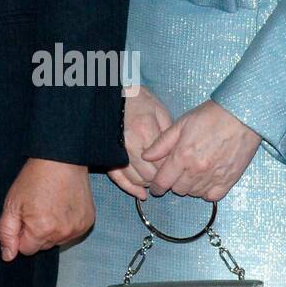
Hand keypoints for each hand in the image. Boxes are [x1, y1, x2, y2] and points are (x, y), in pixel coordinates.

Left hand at [0, 158, 94, 260]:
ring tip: (50, 205)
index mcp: (41, 230)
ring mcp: (77, 229)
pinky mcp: (88, 222)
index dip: (22, 232)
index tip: (24, 214)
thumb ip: (7, 233)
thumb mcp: (12, 203)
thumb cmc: (34, 178)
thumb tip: (8, 256)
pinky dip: (66, 223)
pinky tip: (62, 205)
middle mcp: (62, 234)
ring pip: (58, 240)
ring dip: (52, 229)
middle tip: (36, 207)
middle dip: (36, 232)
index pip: (26, 249)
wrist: (61, 159)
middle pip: (43, 246)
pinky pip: (72, 232)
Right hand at [107, 85, 172, 199]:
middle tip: (169, 178)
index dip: (172, 169)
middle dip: (161, 179)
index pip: (164, 162)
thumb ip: (167, 135)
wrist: (113, 93)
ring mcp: (116, 150)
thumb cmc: (138, 100)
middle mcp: (130, 144)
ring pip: (136, 178)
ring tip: (155, 181)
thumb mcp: (159, 111)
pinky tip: (140, 193)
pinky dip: (130, 188)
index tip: (178, 170)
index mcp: (145, 131)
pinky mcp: (107, 155)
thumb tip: (174, 156)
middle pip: (151, 173)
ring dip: (148, 183)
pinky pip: (118, 178)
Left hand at [141, 99, 261, 200]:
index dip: (156, 186)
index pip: (163, 181)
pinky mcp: (230, 180)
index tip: (155, 187)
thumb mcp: (181, 124)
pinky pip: (213, 197)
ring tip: (190, 175)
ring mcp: (214, 177)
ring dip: (189, 187)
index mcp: (182, 155)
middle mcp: (197, 170)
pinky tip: (204, 182)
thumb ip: (161, 143)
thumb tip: (145, 156)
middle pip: (178, 189)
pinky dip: (206, 192)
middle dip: (173, 184)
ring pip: (194, 193)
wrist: (241, 116)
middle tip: (176, 174)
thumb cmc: (209, 116)